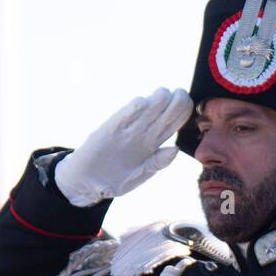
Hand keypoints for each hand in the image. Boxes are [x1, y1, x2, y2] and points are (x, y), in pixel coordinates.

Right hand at [55, 88, 192, 206]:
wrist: (88, 182)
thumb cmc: (116, 179)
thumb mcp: (140, 175)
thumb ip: (157, 163)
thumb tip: (175, 149)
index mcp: (152, 144)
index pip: (171, 124)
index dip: (181, 113)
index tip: (187, 102)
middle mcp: (141, 134)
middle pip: (162, 114)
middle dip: (173, 103)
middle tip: (180, 93)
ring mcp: (126, 130)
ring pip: (145, 112)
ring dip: (155, 102)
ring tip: (164, 94)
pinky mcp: (109, 130)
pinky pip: (122, 118)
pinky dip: (131, 111)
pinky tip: (141, 102)